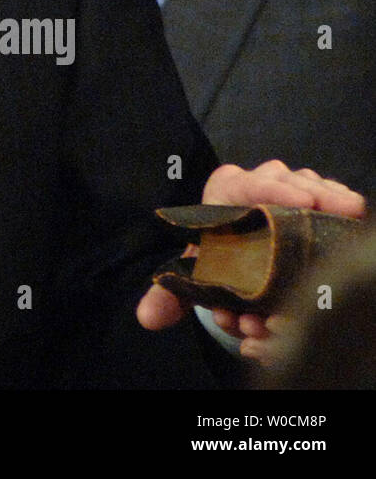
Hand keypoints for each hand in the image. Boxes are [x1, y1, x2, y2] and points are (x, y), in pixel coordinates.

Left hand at [136, 160, 366, 353]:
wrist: (231, 243)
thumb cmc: (213, 251)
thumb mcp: (192, 272)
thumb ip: (169, 295)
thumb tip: (148, 318)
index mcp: (223, 190)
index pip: (246, 184)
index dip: (273, 191)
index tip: (300, 201)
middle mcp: (257, 180)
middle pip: (286, 183)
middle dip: (310, 199)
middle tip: (336, 209)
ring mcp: (287, 186)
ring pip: (311, 187)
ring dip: (329, 204)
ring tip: (350, 212)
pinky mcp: (311, 196)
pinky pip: (328, 195)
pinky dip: (339, 206)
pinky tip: (352, 214)